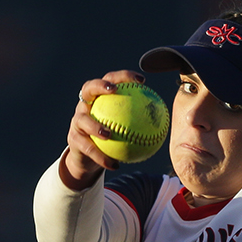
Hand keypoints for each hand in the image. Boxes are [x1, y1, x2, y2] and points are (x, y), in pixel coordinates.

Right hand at [61, 69, 145, 188]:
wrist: (90, 156)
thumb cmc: (114, 138)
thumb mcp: (128, 129)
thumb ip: (142, 122)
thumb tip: (168, 120)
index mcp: (100, 97)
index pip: (111, 80)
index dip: (124, 76)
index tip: (141, 81)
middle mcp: (85, 105)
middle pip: (88, 88)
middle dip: (100, 86)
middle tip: (113, 91)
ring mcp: (77, 121)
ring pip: (83, 120)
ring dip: (95, 126)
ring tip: (108, 134)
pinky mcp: (73, 140)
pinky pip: (87, 148)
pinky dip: (101, 157)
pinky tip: (114, 165)